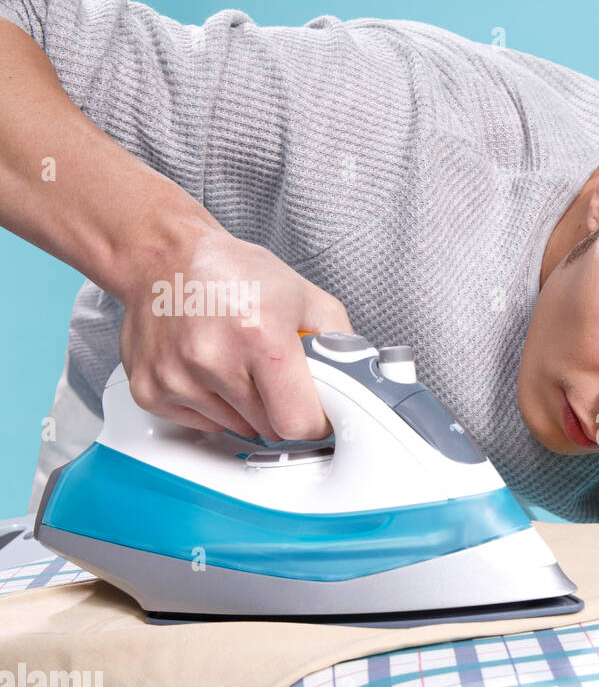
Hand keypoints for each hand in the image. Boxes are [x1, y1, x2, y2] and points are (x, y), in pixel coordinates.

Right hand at [118, 226, 353, 440]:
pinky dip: (214, 406)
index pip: (298, 422)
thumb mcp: (305, 295)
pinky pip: (202, 424)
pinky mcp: (150, 390)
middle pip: (269, 429)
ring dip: (247, 408)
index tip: (316, 410)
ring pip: (237, 429)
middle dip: (281, 408)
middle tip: (274, 375)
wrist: (163, 258)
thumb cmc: (232, 273)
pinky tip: (210, 370)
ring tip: (238, 364)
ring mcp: (177, 378)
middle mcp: (213, 358)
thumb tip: (359, 380)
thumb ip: (340, 341)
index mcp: (259, 334)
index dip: (314, 420)